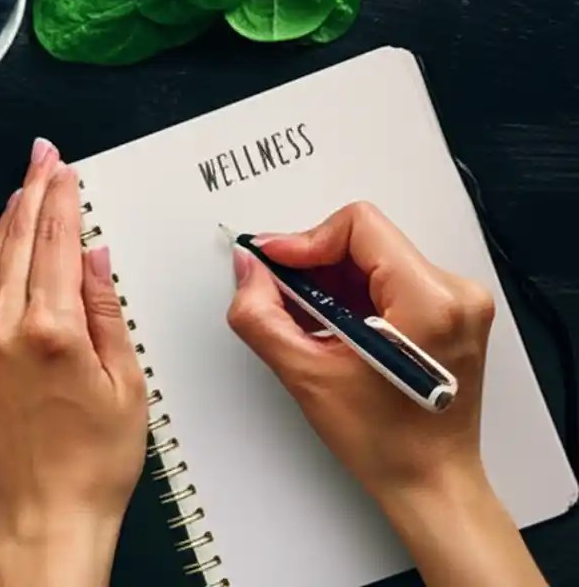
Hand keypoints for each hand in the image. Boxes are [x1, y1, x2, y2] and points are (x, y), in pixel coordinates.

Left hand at [0, 139, 146, 586]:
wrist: (48, 518)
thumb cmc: (95, 464)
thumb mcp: (126, 383)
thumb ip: (107, 312)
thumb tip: (97, 258)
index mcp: (51, 331)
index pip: (57, 244)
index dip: (61, 198)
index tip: (63, 167)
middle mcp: (6, 334)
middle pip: (18, 244)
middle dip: (31, 192)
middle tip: (41, 156)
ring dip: (7, 225)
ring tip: (21, 191)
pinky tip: (3, 255)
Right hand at [227, 201, 545, 586]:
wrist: (430, 481)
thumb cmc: (386, 443)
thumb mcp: (306, 376)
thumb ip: (262, 315)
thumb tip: (248, 269)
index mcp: (431, 302)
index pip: (359, 226)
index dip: (305, 240)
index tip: (273, 263)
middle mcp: (455, 293)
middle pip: (367, 240)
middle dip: (314, 263)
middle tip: (280, 294)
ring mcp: (459, 303)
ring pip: (375, 258)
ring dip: (332, 280)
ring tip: (308, 321)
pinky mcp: (452, 313)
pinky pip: (391, 279)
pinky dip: (353, 294)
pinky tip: (334, 327)